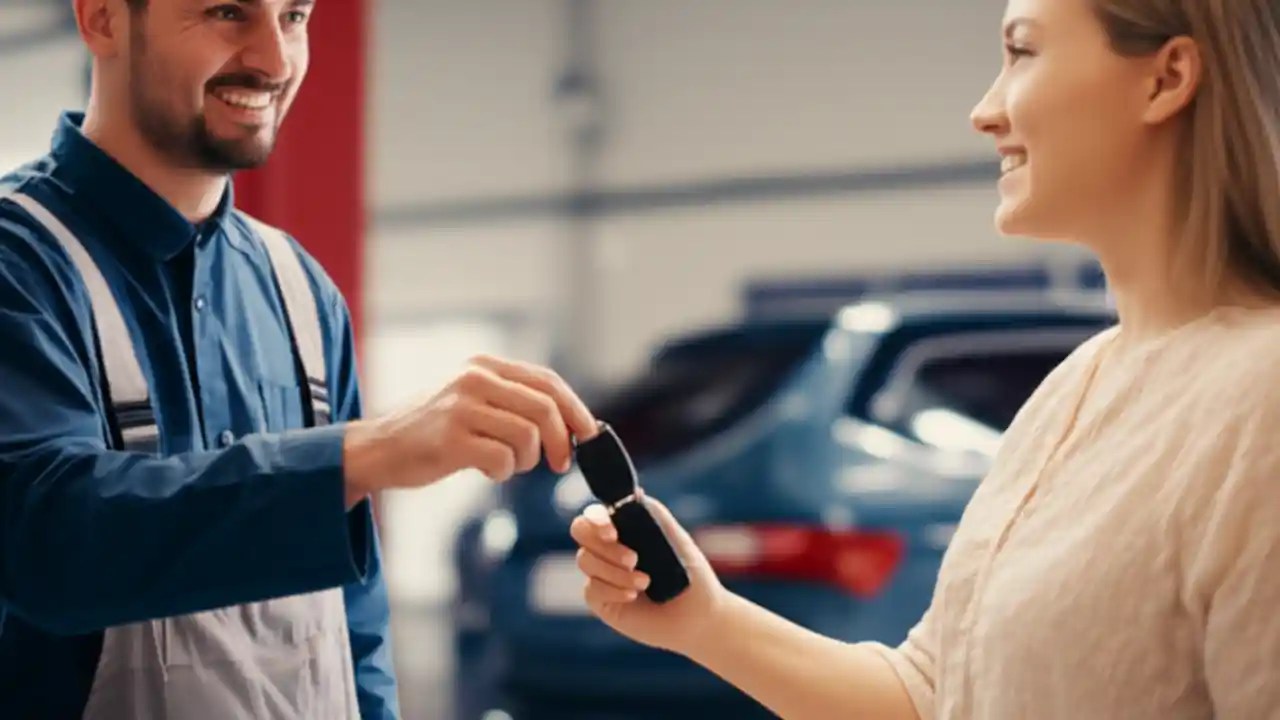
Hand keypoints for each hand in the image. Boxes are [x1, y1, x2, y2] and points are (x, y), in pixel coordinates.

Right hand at [343, 354, 597, 501]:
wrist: (377, 449)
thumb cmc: (432, 431)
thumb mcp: (471, 400)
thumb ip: (513, 402)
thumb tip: (571, 425)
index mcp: (483, 365)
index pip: (547, 381)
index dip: (575, 409)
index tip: (590, 434)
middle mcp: (474, 378)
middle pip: (545, 408)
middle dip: (562, 440)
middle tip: (558, 463)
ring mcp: (461, 407)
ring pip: (527, 435)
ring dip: (526, 460)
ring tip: (506, 464)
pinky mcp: (451, 439)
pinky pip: (502, 459)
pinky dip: (503, 472)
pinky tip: (486, 471)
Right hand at [569, 494, 729, 656]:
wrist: (697, 615)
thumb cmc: (689, 573)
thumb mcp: (674, 537)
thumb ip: (652, 514)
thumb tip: (632, 495)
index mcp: (623, 527)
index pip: (594, 513)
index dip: (596, 519)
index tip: (612, 532)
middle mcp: (608, 547)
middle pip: (580, 531)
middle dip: (604, 546)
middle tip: (633, 559)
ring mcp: (601, 573)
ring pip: (585, 560)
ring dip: (615, 571)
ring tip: (645, 582)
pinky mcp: (600, 599)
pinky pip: (591, 588)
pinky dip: (613, 589)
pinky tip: (633, 596)